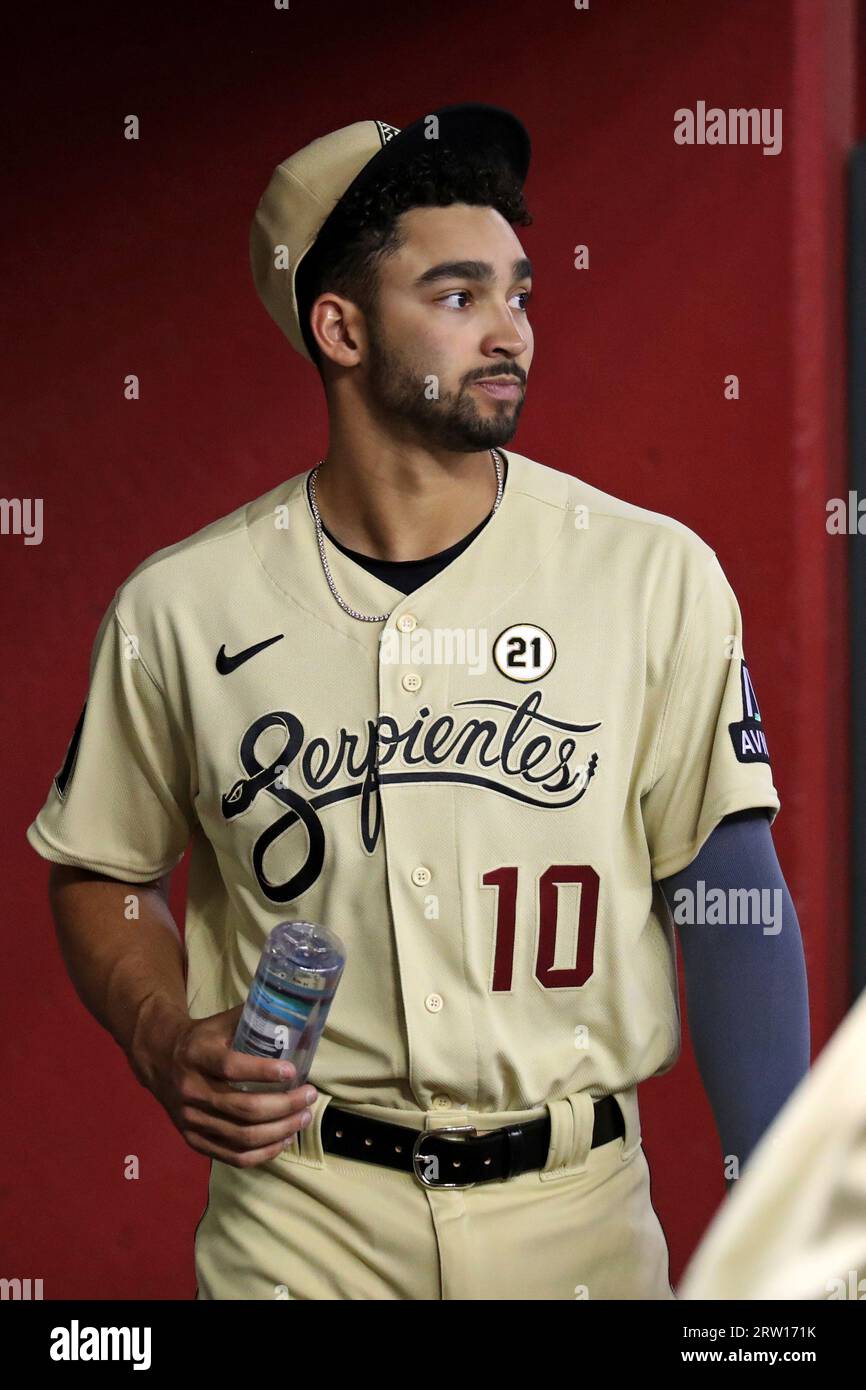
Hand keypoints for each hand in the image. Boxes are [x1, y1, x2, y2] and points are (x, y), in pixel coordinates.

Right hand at [130, 1001, 317, 1167]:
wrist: (159, 1059)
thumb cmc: (201, 1039)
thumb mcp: (221, 1022)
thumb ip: (254, 1018)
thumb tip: (296, 1013)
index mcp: (197, 1055)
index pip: (230, 1067)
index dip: (263, 1072)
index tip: (293, 1071)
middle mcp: (191, 1090)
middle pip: (243, 1108)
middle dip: (284, 1105)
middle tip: (310, 1096)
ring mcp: (190, 1119)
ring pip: (242, 1136)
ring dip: (280, 1130)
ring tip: (304, 1117)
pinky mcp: (192, 1140)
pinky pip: (232, 1156)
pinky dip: (262, 1153)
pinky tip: (283, 1140)